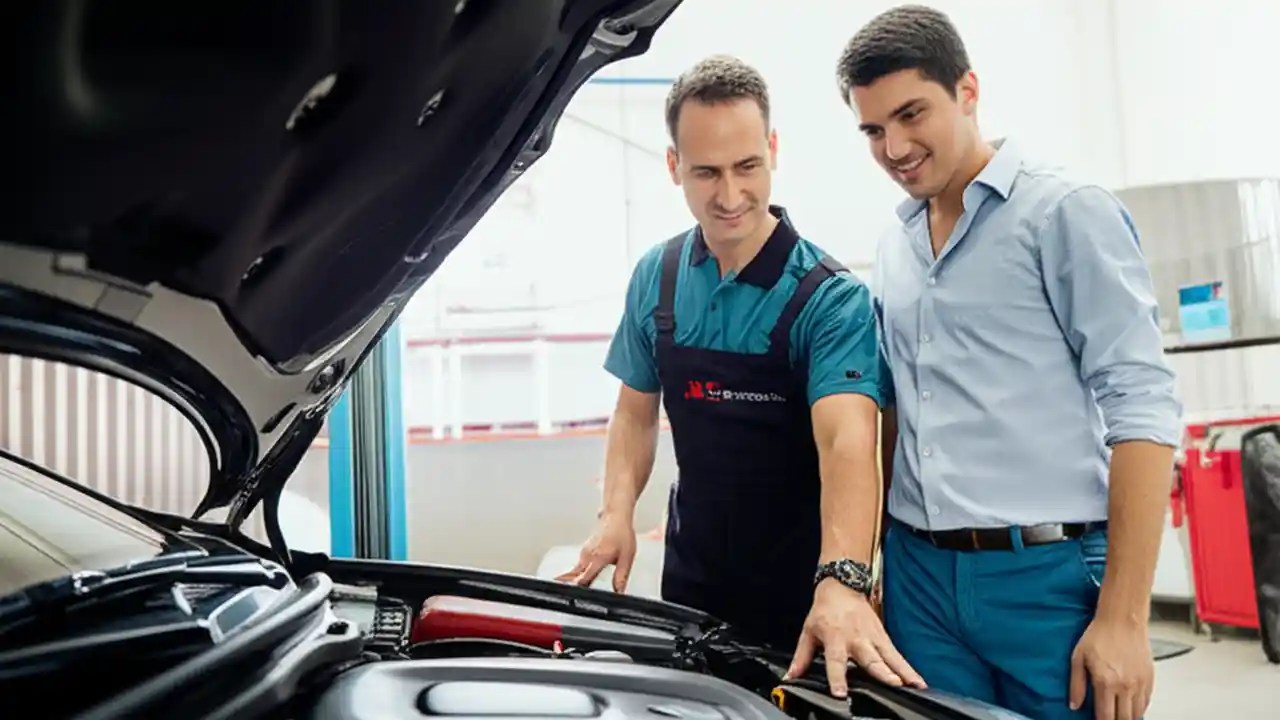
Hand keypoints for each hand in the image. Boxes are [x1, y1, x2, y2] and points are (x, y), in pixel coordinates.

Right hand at [555, 513, 636, 592]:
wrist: (616, 516)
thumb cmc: (621, 533)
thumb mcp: (627, 557)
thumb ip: (621, 576)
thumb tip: (619, 591)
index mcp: (597, 559)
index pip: (582, 579)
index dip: (579, 589)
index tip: (574, 596)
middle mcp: (587, 556)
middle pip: (574, 576)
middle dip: (571, 585)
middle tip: (568, 594)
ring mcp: (584, 552)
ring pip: (576, 570)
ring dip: (576, 579)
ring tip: (576, 588)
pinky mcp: (585, 549)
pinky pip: (579, 564)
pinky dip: (580, 572)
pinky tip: (584, 576)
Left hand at [785, 578, 925, 696]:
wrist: (842, 587)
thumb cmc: (824, 611)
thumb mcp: (808, 632)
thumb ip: (801, 657)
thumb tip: (791, 676)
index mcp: (835, 638)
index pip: (835, 661)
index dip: (837, 677)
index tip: (840, 693)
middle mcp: (856, 639)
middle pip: (870, 658)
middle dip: (882, 672)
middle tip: (894, 684)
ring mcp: (873, 637)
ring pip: (890, 657)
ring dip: (903, 671)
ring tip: (915, 685)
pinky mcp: (883, 636)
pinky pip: (897, 654)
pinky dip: (908, 667)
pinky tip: (918, 681)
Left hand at [1069, 616, 1153, 719]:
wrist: (1123, 620)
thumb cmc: (1099, 635)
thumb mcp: (1078, 658)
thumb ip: (1076, 685)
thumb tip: (1074, 705)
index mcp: (1105, 683)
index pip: (1105, 716)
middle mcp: (1125, 687)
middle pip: (1123, 719)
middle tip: (1108, 717)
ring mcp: (1139, 684)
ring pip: (1137, 714)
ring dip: (1128, 717)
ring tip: (1119, 714)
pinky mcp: (1149, 678)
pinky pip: (1146, 702)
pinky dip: (1139, 708)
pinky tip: (1131, 706)